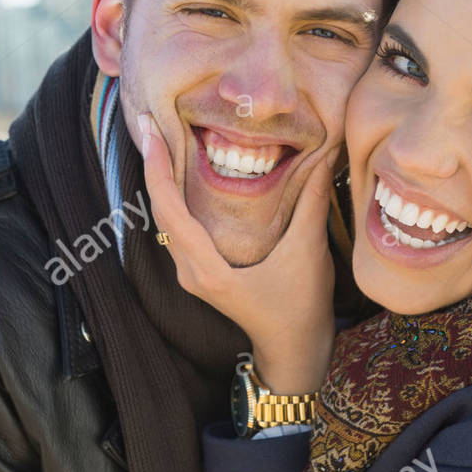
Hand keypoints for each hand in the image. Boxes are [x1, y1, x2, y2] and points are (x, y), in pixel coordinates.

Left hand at [136, 112, 336, 394]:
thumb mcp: (308, 251)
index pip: (169, 210)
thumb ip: (311, 201)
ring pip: (166, 220)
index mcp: (207, 269)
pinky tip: (183, 175)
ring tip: (161, 140)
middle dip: (153, 165)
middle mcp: (190, 271)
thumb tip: (322, 153)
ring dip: (161, 180)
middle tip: (149, 122)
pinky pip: (178, 228)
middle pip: (159, 211)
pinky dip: (175, 197)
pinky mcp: (200, 273)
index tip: (149, 130)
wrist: (294, 350)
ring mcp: (192, 273)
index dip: (157, 167)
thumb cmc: (301, 307)